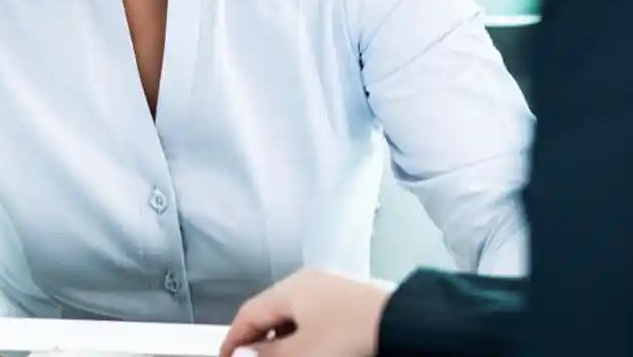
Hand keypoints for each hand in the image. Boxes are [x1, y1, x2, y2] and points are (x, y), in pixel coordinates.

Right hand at [220, 269, 392, 356]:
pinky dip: (305, 334)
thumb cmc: (352, 335)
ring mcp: (334, 289)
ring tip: (280, 356)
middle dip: (258, 337)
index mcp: (291, 288)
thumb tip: (245, 353)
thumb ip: (268, 354)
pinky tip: (311, 349)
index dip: (234, 338)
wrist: (406, 327)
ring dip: (282, 338)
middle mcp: (310, 282)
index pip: (250, 312)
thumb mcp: (302, 352)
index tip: (226, 356)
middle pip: (272, 311)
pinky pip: (317, 316)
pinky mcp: (353, 302)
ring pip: (296, 315)